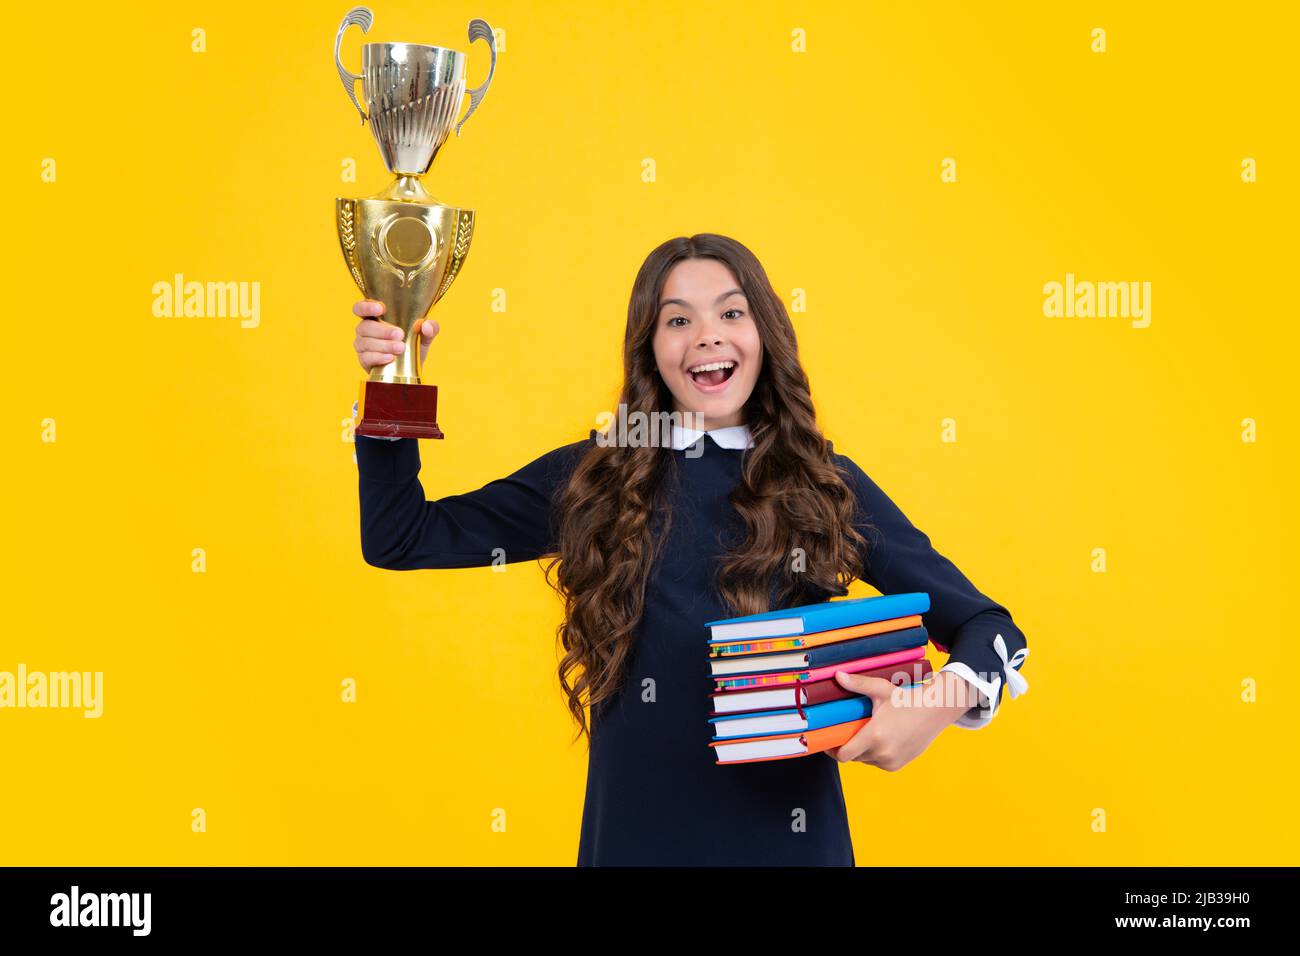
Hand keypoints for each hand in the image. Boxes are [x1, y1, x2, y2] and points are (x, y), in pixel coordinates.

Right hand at [352, 299, 439, 372]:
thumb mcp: (425, 336)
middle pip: (365, 326)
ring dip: (383, 345)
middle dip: (382, 330)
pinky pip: (366, 358)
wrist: (410, 370)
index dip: (366, 306)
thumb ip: (431, 328)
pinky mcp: (364, 361)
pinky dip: (378, 357)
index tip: (381, 309)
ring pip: (365, 342)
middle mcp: (365, 329)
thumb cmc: (412, 345)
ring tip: (401, 348)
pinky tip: (390, 358)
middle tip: (400, 334)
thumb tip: (426, 325)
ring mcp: (363, 345)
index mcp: (376, 318)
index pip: (361, 308)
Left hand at [825, 670, 977, 770]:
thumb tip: (838, 676)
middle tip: (849, 731)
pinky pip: (878, 763)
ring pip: (866, 760)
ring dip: (862, 751)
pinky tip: (880, 739)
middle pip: (854, 757)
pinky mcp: (898, 765)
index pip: (844, 755)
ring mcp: (891, 761)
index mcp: (874, 737)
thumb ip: (858, 684)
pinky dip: (875, 755)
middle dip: (849, 746)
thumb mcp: (881, 689)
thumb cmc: (906, 699)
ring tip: (866, 733)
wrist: (934, 711)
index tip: (829, 741)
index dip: (833, 750)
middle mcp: (882, 753)